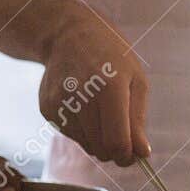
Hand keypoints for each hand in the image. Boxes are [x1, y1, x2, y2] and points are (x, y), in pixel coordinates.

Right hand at [40, 18, 149, 166]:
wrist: (68, 34)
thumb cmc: (111, 57)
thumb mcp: (136, 80)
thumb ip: (138, 121)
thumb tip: (142, 154)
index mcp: (110, 88)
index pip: (117, 142)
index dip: (127, 156)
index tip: (133, 155)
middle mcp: (81, 97)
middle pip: (101, 149)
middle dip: (115, 150)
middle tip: (121, 133)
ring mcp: (60, 104)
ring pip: (86, 146)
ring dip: (98, 139)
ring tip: (102, 111)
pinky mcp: (47, 109)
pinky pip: (71, 136)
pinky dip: (83, 130)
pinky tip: (84, 106)